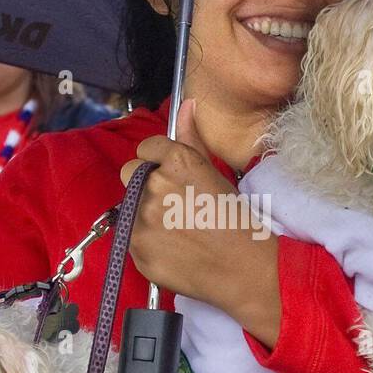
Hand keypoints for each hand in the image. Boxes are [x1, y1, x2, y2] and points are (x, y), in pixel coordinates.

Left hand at [119, 99, 281, 345]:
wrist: (244, 268)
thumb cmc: (236, 219)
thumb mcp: (215, 173)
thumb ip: (192, 139)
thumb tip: (187, 104)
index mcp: (177, 162)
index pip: (146, 148)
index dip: (158, 161)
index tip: (172, 176)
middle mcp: (154, 186)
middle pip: (129, 173)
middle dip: (144, 185)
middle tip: (173, 204)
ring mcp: (142, 219)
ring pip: (129, 207)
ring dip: (144, 214)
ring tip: (176, 230)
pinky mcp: (136, 249)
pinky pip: (131, 237)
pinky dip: (146, 242)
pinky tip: (173, 248)